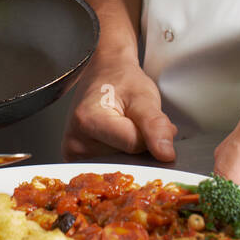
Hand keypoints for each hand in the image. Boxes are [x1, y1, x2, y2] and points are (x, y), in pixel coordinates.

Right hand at [61, 55, 178, 163]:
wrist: (105, 72)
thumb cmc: (121, 80)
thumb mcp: (144, 96)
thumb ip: (156, 125)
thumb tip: (166, 155)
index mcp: (88, 121)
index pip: (134, 146)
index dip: (147, 134)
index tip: (142, 118)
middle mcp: (74, 142)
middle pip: (125, 160)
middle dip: (139, 145)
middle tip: (132, 121)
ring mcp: (74, 154)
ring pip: (120, 165)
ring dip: (130, 150)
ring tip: (123, 127)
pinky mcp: (77, 159)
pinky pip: (109, 167)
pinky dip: (120, 156)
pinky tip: (116, 138)